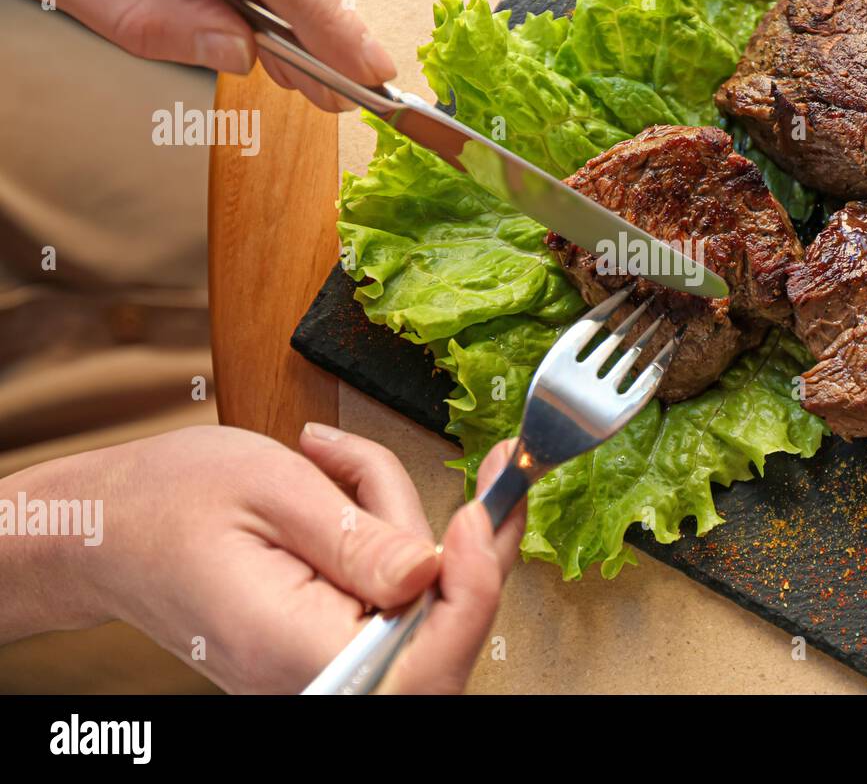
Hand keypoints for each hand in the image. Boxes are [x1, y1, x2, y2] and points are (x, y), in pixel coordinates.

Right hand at [0, 424, 524, 693]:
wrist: (103, 530)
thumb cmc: (167, 502)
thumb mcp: (268, 487)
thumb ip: (357, 535)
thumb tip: (432, 570)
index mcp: (292, 647)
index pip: (425, 658)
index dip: (476, 587)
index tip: (485, 512)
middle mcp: (310, 678)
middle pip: (438, 635)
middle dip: (459, 547)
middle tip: (475, 473)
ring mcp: (319, 670)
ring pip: (421, 612)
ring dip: (407, 529)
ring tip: (338, 465)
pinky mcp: (327, 647)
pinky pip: (392, 604)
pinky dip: (390, 541)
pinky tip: (350, 491)